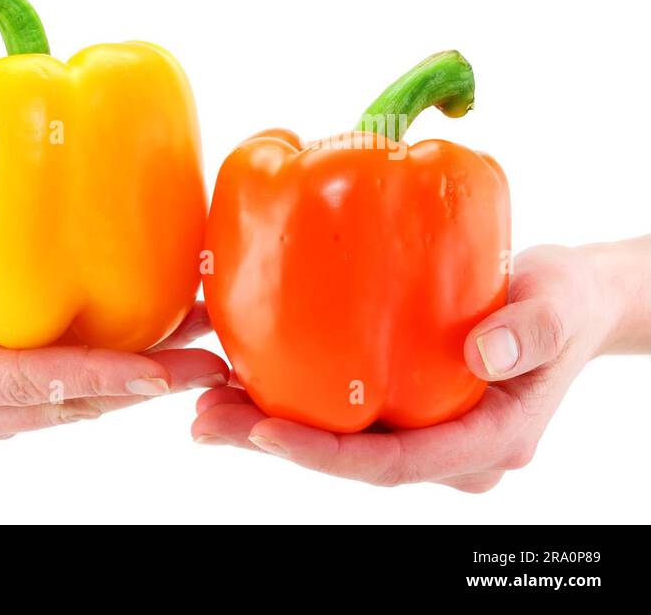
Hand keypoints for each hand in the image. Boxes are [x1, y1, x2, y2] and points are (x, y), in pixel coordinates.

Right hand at [0, 218, 226, 450]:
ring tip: (196, 351)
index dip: (97, 376)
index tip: (160, 368)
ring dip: (130, 386)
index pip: (25, 384)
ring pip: (65, 411)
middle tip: (211, 360)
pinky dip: (100, 381)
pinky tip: (143, 347)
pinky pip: (51, 402)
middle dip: (139, 387)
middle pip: (63, 407)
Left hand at [192, 238, 650, 489]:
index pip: (395, 466)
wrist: (564, 300)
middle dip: (275, 446)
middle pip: (352, 462)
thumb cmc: (563, 301)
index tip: (264, 430)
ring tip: (203, 403)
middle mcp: (445, 449)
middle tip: (205, 420)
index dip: (326, 455)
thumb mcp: (558, 308)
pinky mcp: (403, 400)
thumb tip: (481, 355)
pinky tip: (242, 369)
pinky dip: (293, 395)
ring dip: (268, 426)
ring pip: (339, 440)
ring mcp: (422, 429)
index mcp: (485, 445)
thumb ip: (529, 332)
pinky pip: (343, 410)